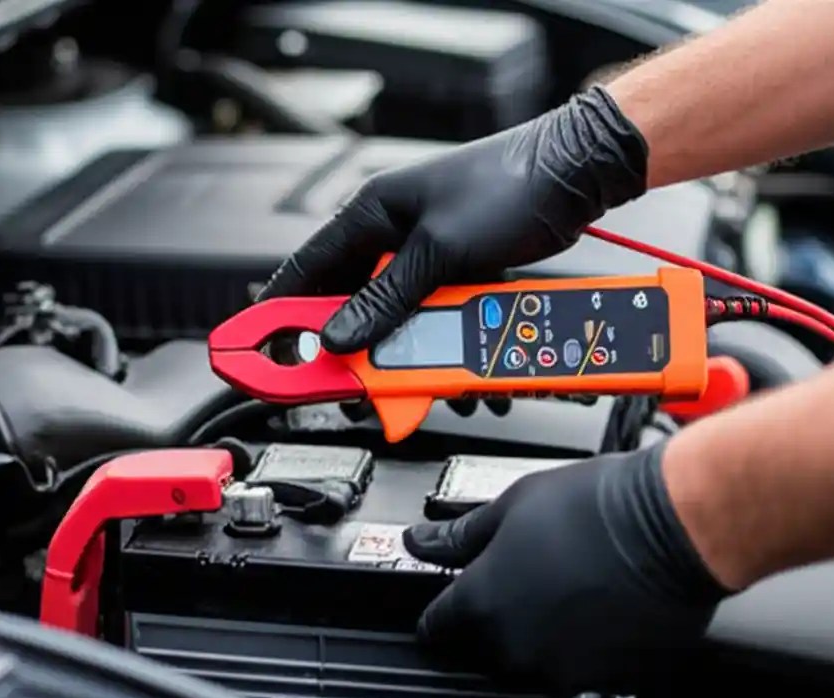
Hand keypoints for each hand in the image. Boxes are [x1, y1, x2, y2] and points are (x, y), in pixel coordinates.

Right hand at [257, 86, 648, 353]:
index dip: (277, 313)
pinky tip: (456, 368)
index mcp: (370, 214)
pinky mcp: (453, 271)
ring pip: (391, 318)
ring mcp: (421, 255)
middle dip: (349, 349)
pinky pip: (431, 318)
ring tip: (416, 383)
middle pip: (347, 305)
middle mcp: (389, 234)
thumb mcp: (439, 249)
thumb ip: (387, 298)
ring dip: (402, 354)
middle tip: (345, 385)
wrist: (576, 176)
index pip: (304, 271)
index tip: (257, 348)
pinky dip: (439, 345)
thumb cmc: (510, 184)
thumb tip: (343, 337)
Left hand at [402, 443, 730, 695]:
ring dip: (535, 635)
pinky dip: (580, 647)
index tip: (446, 600)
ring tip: (561, 587)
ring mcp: (566, 669)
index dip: (439, 611)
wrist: (676, 526)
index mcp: (484, 606)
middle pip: (482, 650)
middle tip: (515, 580)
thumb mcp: (512, 505)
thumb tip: (420, 540)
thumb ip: (459, 534)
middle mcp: (519, 649)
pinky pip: (580, 669)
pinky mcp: (611, 677)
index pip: (436, 627)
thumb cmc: (599, 508)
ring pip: (531, 664)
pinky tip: (593, 607)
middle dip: (488, 621)